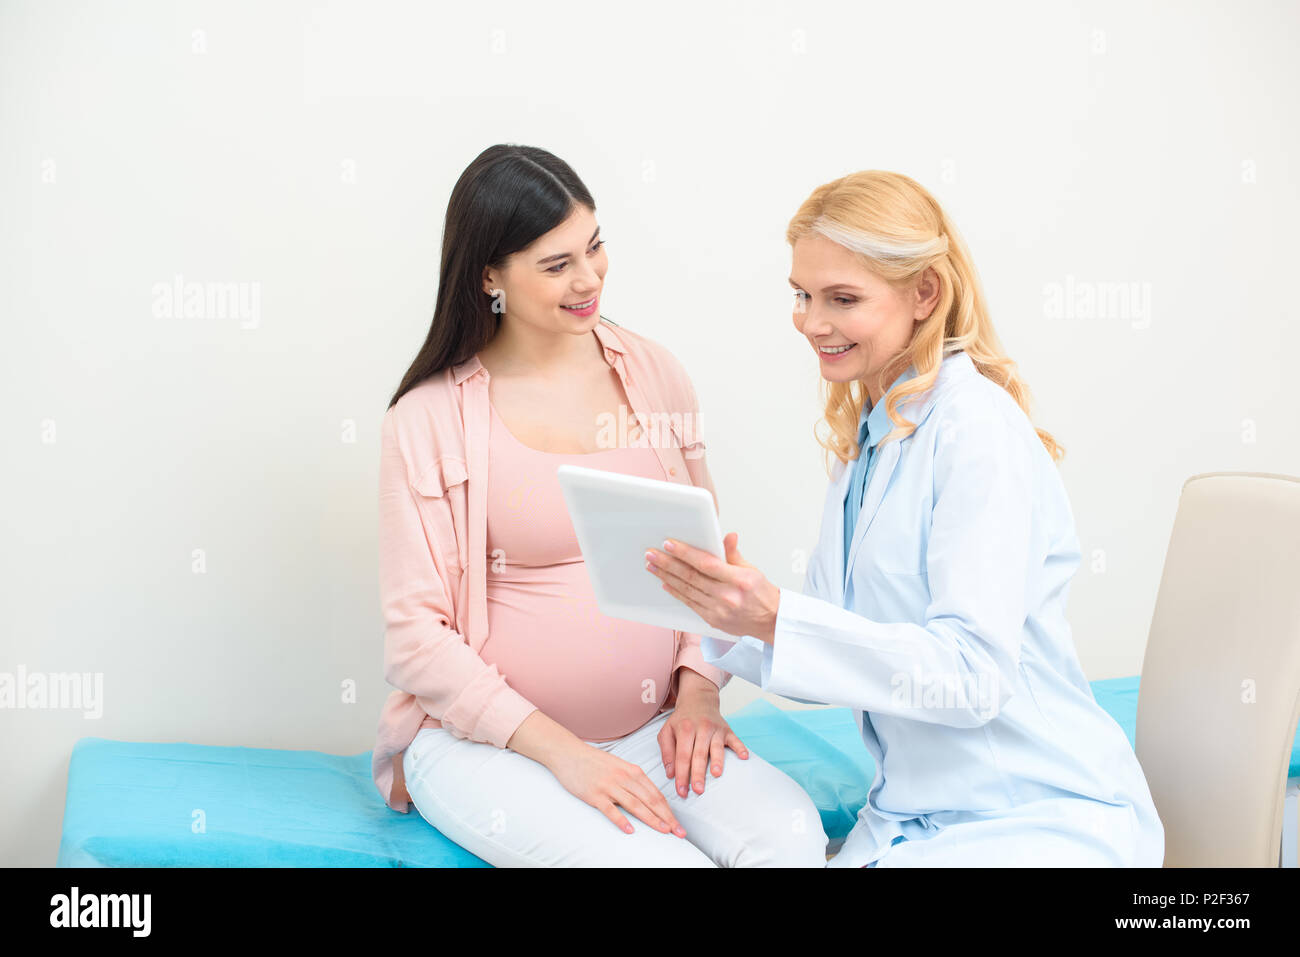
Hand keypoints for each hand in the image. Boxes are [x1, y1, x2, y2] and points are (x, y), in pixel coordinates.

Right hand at [548, 741, 687, 837]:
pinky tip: (630, 830)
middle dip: (666, 817)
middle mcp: (624, 778)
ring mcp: (609, 786)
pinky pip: (610, 809)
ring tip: (664, 831)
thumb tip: (650, 797)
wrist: (569, 754)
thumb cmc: (594, 761)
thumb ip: (634, 780)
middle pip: (650, 800)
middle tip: (679, 832)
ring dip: (651, 819)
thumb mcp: (619, 766)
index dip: (669, 810)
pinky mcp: (594, 794)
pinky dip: (621, 820)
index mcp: (632, 771)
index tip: (678, 823)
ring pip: (635, 805)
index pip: (655, 794)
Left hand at [645, 532, 780, 643]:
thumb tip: (727, 536)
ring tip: (653, 565)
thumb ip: (733, 554)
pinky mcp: (712, 619)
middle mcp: (728, 596)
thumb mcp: (752, 569)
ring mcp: (718, 610)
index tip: (669, 544)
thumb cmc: (761, 593)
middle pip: (691, 577)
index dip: (685, 553)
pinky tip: (665, 582)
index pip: (707, 563)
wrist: (770, 621)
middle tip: (651, 554)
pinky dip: (676, 592)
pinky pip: (689, 603)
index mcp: (739, 579)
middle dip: (668, 563)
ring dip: (666, 576)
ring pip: (687, 590)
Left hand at [659, 669, 748, 797]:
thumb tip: (670, 774)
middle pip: (699, 754)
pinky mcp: (727, 730)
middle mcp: (701, 728)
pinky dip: (740, 748)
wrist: (698, 700)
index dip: (681, 774)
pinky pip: (735, 739)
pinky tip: (743, 757)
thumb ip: (667, 752)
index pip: (682, 755)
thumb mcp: (667, 731)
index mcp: (684, 729)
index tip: (681, 791)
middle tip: (698, 790)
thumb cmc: (681, 721)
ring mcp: (715, 729)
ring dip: (717, 761)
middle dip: (698, 773)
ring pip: (716, 747)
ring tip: (716, 774)